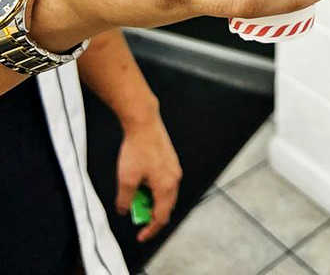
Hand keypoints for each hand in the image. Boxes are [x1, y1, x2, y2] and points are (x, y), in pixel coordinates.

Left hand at [115, 106, 181, 242]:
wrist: (144, 123)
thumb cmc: (137, 148)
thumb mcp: (126, 179)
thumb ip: (125, 200)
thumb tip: (124, 209)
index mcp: (166, 186)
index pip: (162, 217)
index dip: (151, 229)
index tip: (141, 235)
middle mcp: (174, 178)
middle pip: (166, 206)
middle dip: (151, 214)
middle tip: (136, 215)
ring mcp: (174, 168)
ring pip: (165, 194)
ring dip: (151, 200)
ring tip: (135, 197)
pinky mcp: (170, 160)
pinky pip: (165, 182)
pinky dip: (154, 189)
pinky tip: (141, 183)